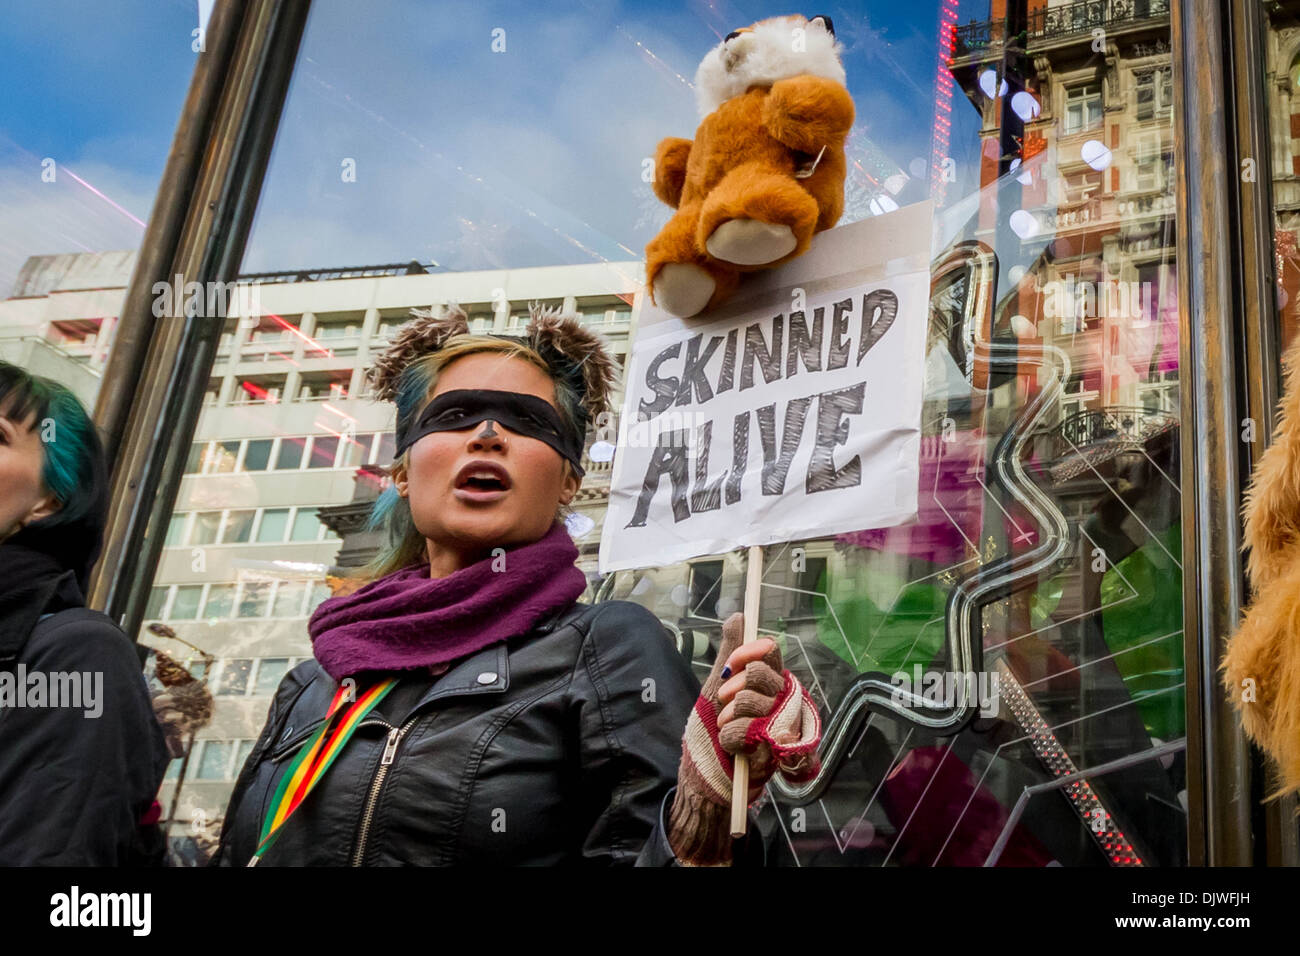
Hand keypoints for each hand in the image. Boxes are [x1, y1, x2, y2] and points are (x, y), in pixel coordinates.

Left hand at [668, 612, 820, 864]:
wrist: (706, 774)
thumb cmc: (712, 730)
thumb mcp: (716, 687)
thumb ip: (729, 653)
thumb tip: (738, 616)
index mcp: (769, 682)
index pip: (770, 652)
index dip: (749, 652)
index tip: (730, 664)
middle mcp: (780, 700)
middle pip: (759, 675)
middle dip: (732, 690)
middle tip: (723, 704)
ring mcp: (781, 725)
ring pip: (752, 702)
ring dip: (729, 717)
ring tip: (725, 728)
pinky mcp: (776, 751)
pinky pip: (748, 730)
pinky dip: (731, 738)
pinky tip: (733, 747)